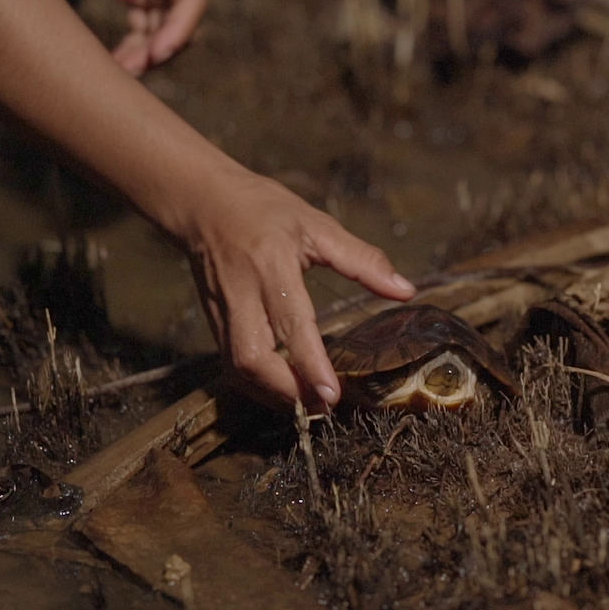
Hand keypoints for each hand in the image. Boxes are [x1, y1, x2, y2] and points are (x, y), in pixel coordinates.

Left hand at [79, 0, 208, 74]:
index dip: (179, 30)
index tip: (157, 54)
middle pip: (181, 20)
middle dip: (159, 49)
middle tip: (126, 72)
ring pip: (163, 26)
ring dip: (145, 50)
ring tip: (116, 72)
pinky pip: (145, 21)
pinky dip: (134, 40)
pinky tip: (114, 59)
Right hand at [183, 167, 416, 408]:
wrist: (202, 202)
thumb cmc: (264, 209)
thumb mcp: (317, 225)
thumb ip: (362, 260)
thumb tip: (406, 291)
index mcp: (271, 265)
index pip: (290, 322)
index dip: (309, 362)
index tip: (332, 394)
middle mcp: (242, 293)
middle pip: (253, 358)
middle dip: (287, 391)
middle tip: (324, 407)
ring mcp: (222, 311)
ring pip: (238, 369)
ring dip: (272, 395)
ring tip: (309, 405)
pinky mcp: (212, 322)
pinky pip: (231, 365)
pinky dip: (258, 385)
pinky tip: (284, 390)